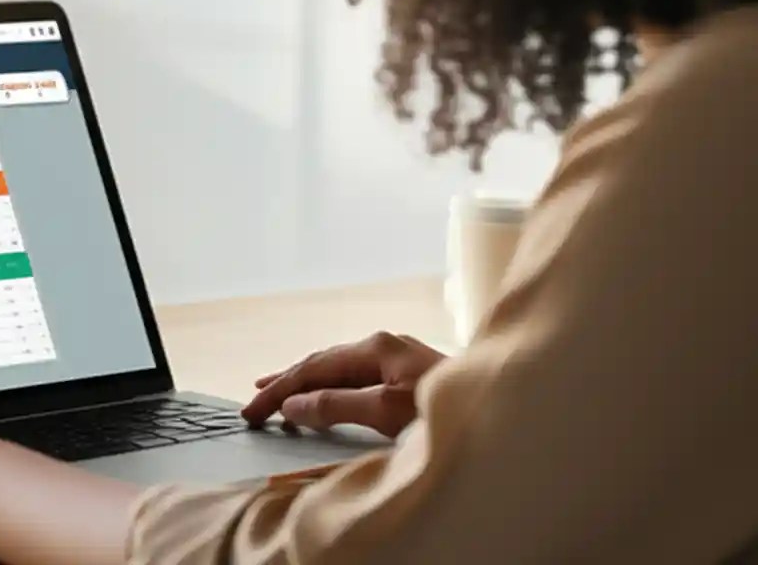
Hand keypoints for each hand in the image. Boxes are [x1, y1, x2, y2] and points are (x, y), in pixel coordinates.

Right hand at [241, 332, 445, 436]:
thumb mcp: (385, 411)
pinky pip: (355, 376)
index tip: (251, 412)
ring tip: (277, 390)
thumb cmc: (448, 409)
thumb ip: (335, 405)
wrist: (506, 408)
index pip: (311, 368)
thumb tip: (293, 403)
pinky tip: (325, 391)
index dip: (278, 390)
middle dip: (285, 381)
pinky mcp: (409, 372)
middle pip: (321, 362)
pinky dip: (329, 384)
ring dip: (305, 381)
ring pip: (338, 367)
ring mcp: (398, 356)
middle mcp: (383, 345)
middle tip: (253, 402)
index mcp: (375, 347)